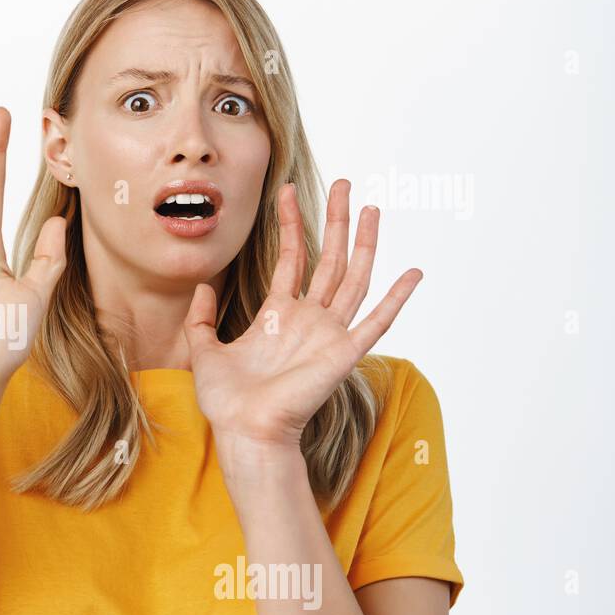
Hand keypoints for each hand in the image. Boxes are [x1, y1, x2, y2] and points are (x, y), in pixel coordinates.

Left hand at [183, 179, 421, 447]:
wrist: (243, 430)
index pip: (292, 257)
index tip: (286, 191)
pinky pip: (376, 321)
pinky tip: (413, 272)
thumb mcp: (203, 350)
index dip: (291, 224)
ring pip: (354, 278)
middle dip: (336, 221)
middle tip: (344, 183)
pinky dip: (396, 298)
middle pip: (330, 259)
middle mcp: (309, 319)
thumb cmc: (226, 400)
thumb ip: (201, 317)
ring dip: (364, 244)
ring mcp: (329, 333)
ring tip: (371, 208)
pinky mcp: (344, 352)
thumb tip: (203, 284)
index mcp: (279, 315)